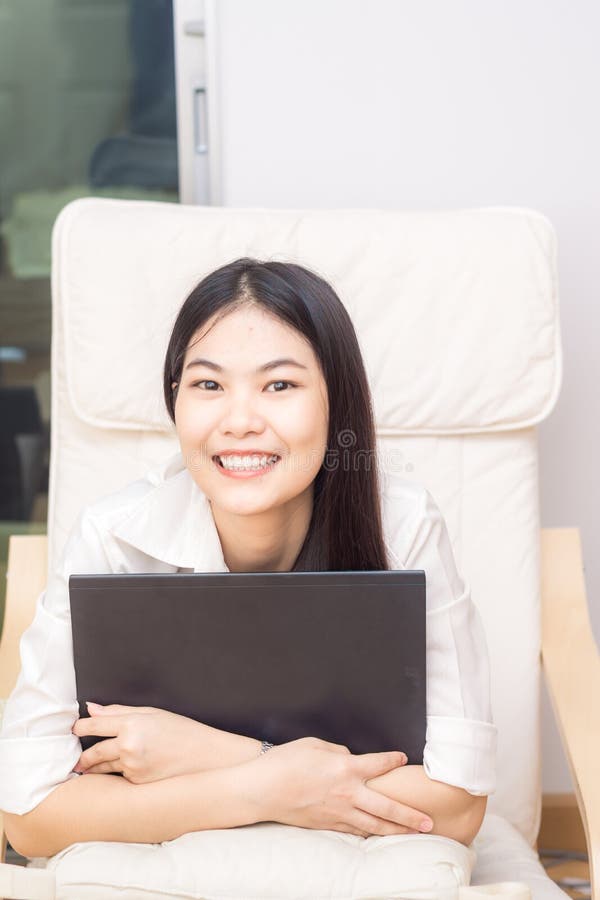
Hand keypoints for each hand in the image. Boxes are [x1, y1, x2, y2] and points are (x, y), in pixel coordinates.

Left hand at [71, 703, 209, 783]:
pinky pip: (119, 777)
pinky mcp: (137, 784)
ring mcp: (132, 768)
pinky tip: (115, 774)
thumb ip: (120, 711)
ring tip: (86, 767)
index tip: (75, 728)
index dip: (80, 727)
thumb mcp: (153, 713)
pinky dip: (116, 774)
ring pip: (103, 768)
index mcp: (132, 724)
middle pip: (93, 751)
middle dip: (83, 755)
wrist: (205, 758)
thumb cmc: (182, 731)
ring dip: (93, 767)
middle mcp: (128, 747)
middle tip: (76, 756)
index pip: (94, 725)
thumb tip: (92, 709)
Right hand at [246, 736, 433, 837]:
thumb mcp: (314, 744)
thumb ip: (337, 751)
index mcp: (345, 768)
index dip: (392, 760)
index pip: (378, 764)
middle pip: (387, 807)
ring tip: (414, 833)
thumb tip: (349, 759)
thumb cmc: (285, 762)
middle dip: (410, 815)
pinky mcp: (327, 824)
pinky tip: (379, 835)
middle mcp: (347, 793)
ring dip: (397, 830)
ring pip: (375, 825)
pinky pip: (355, 831)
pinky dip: (370, 833)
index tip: (402, 758)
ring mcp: (338, 812)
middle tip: (429, 821)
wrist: (263, 790)